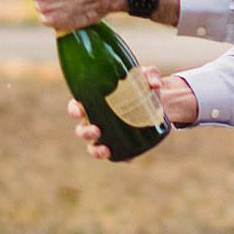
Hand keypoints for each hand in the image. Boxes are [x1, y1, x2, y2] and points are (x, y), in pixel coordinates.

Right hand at [64, 67, 195, 160]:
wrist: (160, 103)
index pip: (76, 106)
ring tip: (105, 149)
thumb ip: (150, 75)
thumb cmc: (144, 86)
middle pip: (82, 129)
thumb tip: (155, 84)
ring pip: (93, 145)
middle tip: (97, 130)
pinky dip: (116, 157)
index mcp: (95, 102)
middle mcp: (97, 120)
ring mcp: (108, 135)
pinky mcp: (122, 146)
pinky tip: (123, 158)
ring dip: (95, 149)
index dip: (74, 109)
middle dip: (85, 132)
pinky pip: (115, 154)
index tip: (79, 110)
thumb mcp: (146, 76)